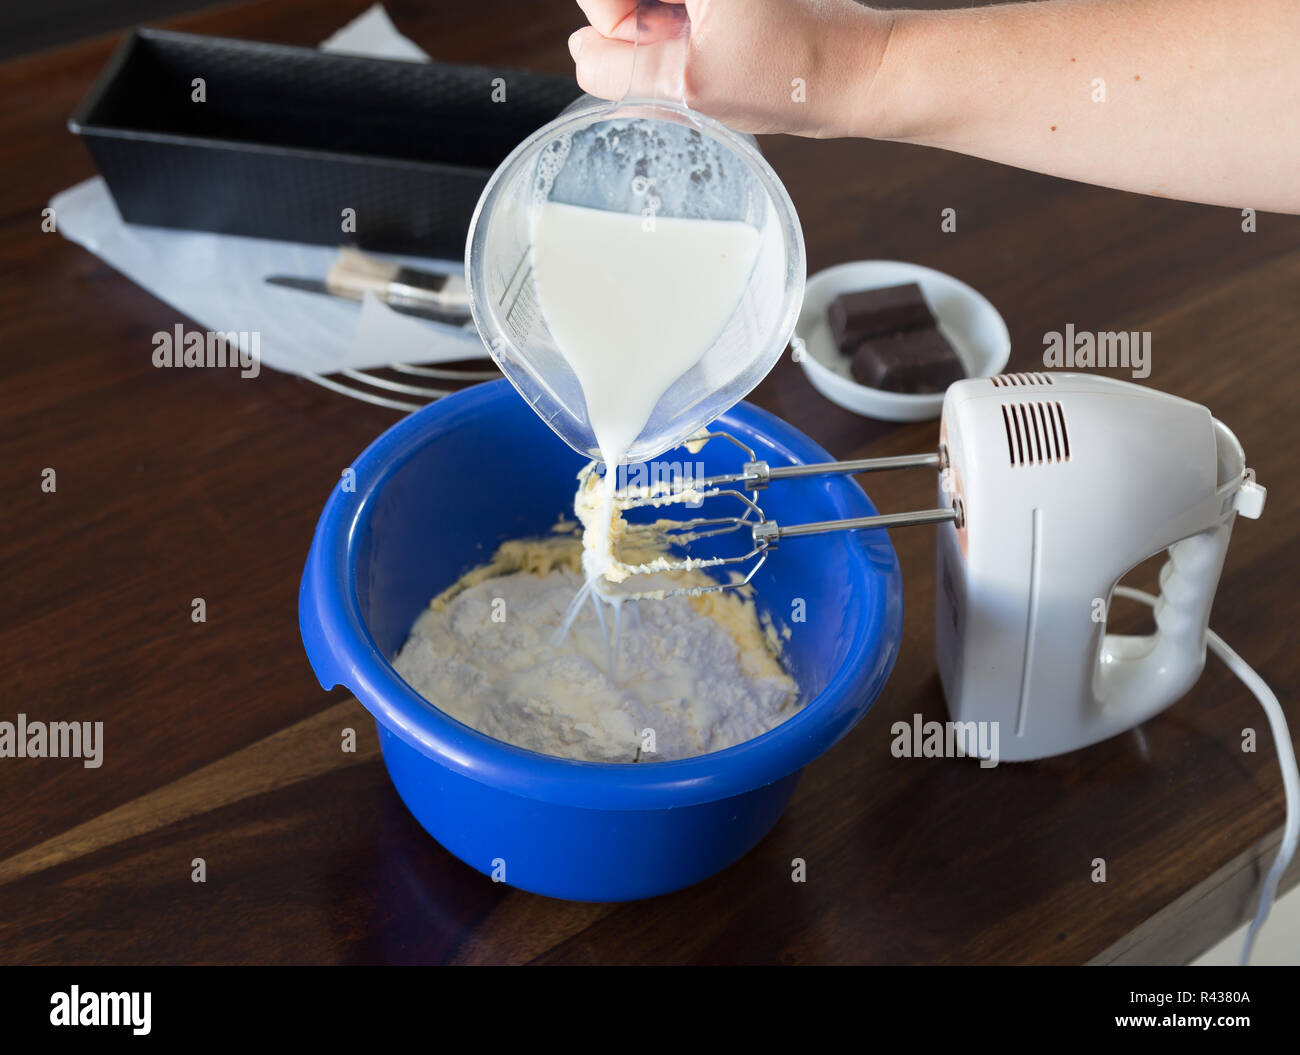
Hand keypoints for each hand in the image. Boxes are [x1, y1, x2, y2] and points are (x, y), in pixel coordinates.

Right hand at [568, 0, 896, 137]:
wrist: (853, 70)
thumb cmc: (790, 73)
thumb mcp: (689, 83)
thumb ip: (615, 68)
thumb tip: (581, 51)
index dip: (613, 18)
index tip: (653, 42)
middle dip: (635, 23)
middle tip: (687, 46)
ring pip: (640, 1)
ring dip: (656, 28)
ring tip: (708, 44)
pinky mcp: (710, 0)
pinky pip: (665, 6)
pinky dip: (674, 26)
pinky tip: (712, 40)